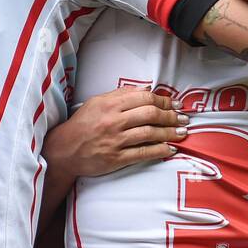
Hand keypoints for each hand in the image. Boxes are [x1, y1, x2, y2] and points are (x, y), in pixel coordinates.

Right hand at [43, 88, 186, 177]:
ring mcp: (115, 140)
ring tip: (182, 133)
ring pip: (150, 133)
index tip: (175, 105)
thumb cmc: (83, 124)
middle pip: (150, 115)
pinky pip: (143, 153)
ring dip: (170, 133)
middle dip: (171, 117)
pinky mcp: (116, 158)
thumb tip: (147, 90)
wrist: (64, 150)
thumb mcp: (97, 102)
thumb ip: (121, 95)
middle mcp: (114, 121)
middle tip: (184, 119)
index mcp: (110, 104)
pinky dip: (160, 150)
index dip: (164, 101)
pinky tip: (170, 149)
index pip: (144, 98)